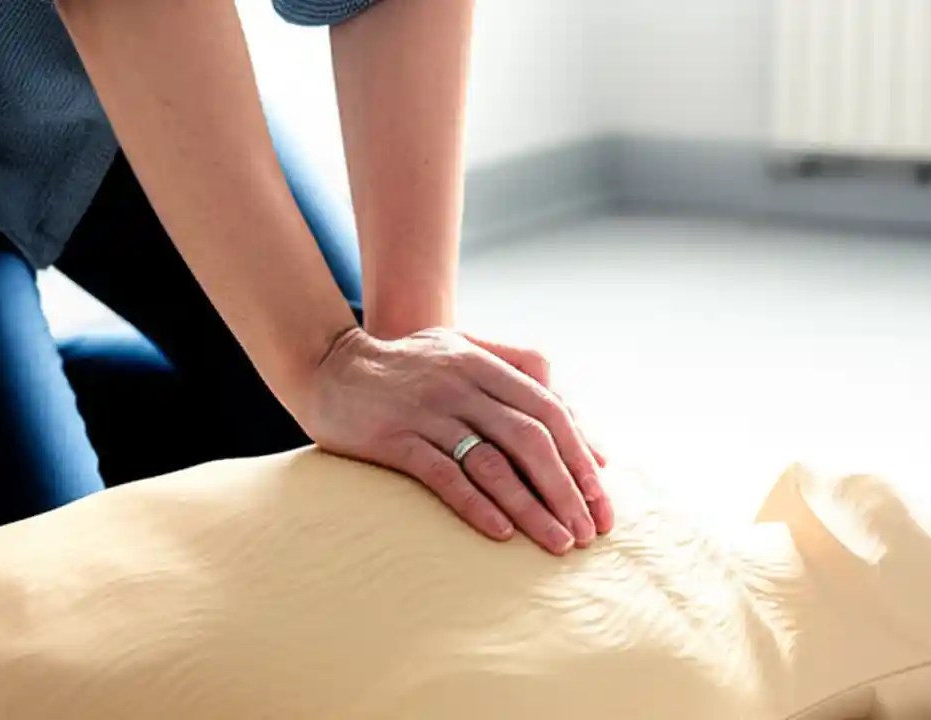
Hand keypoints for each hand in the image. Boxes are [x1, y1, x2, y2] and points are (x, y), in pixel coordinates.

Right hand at [295, 327, 613, 554]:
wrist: (330, 365)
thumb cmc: (409, 366)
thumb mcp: (464, 350)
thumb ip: (522, 373)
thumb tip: (580, 427)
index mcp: (483, 363)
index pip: (549, 410)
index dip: (580, 454)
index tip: (600, 496)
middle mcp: (460, 384)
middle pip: (530, 439)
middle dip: (567, 488)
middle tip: (589, 531)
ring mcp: (427, 412)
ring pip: (493, 463)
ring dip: (532, 507)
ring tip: (558, 542)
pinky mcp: (393, 439)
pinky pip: (443, 476)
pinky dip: (476, 505)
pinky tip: (501, 533)